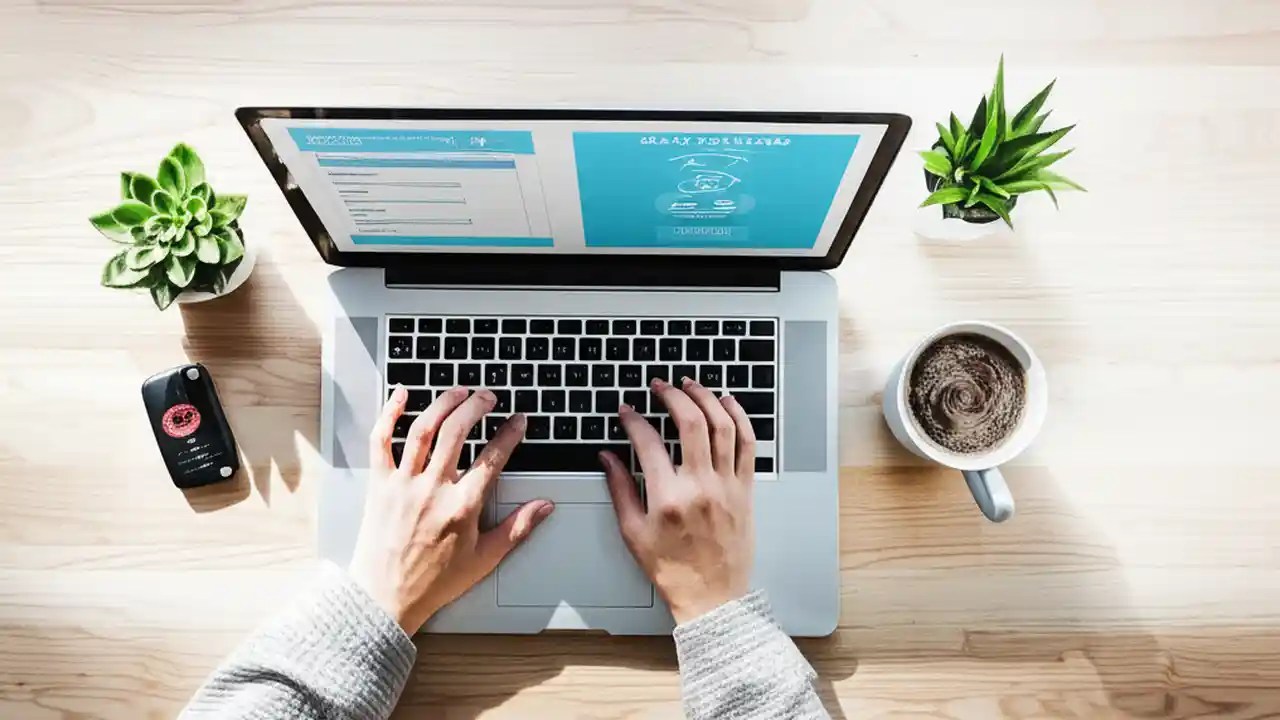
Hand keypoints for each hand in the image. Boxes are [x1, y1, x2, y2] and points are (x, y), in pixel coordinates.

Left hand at [349, 385, 553, 631]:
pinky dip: (389, 414)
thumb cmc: (434, 581)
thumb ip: (517, 528)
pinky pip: (380, 441)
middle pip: (457, 432)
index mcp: (462, 507)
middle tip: (488, 397)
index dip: (509, 434)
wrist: (386, 596)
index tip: (518, 420)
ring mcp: (403, 484)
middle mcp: (432, 489)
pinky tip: (401, 395)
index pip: (492, 458)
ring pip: (423, 429)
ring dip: (443, 403)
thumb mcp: (485, 559)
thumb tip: (544, 506)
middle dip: (477, 406)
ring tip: (458, 391)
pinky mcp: (380, 484)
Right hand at [600, 377, 755, 623]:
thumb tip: (607, 457)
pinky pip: (747, 444)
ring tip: (691, 386)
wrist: (712, 597)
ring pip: (722, 426)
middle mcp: (700, 487)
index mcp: (668, 498)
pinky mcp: (745, 489)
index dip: (633, 420)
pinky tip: (727, 403)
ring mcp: (727, 486)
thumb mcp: (633, 533)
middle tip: (660, 386)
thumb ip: (620, 489)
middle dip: (673, 396)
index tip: (627, 411)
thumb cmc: (672, 569)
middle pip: (690, 422)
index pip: (647, 442)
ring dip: (706, 398)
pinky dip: (739, 417)